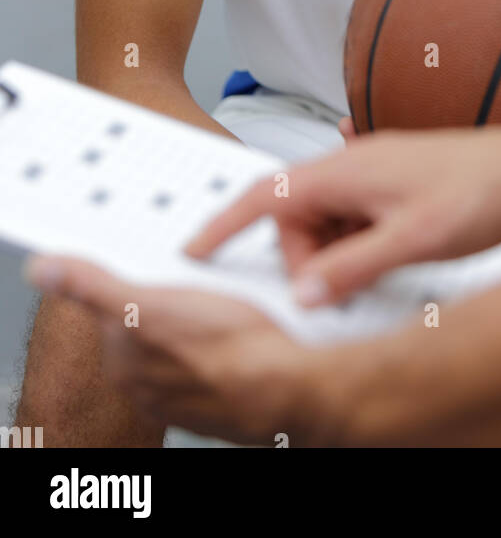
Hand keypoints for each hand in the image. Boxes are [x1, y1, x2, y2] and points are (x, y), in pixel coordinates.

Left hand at [22, 255, 318, 445]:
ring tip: (224, 309)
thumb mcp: (149, 301)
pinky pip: (208, 353)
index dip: (140, 278)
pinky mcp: (211, 395)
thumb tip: (45, 269)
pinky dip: (218, 341)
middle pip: (147, 317)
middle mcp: (143, 381)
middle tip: (200, 287)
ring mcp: (178, 390)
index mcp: (120, 358)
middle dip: (171, 296)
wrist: (290, 386)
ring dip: (198, 317)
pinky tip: (236, 334)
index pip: (114, 301)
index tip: (163, 270)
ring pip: (181, 334)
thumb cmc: (232, 348)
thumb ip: (92, 285)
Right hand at [186, 123, 500, 306]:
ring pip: (330, 224)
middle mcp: (358, 165)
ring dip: (339, 257)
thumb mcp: (414, 239)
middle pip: (297, 217)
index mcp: (348, 166)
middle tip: (335, 291)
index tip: (198, 247)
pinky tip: (393, 263)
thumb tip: (306, 291)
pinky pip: (359, 224)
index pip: (267, 192)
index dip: (226, 221)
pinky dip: (362, 249)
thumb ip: (352, 267)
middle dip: (304, 259)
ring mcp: (381, 177)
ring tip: (379, 275)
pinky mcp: (402, 191)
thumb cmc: (489, 187)